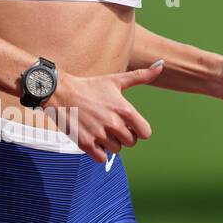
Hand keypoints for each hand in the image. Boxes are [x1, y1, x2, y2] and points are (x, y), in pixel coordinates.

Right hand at [44, 60, 164, 163]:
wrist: (61, 92)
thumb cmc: (90, 86)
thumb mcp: (116, 80)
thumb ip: (141, 76)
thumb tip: (161, 64)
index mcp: (125, 110)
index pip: (145, 133)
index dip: (138, 130)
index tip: (128, 124)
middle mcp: (114, 124)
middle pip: (130, 143)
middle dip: (123, 136)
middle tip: (110, 125)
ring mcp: (100, 135)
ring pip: (116, 150)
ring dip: (110, 143)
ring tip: (99, 129)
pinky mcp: (85, 143)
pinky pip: (102, 158)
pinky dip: (98, 152)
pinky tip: (93, 139)